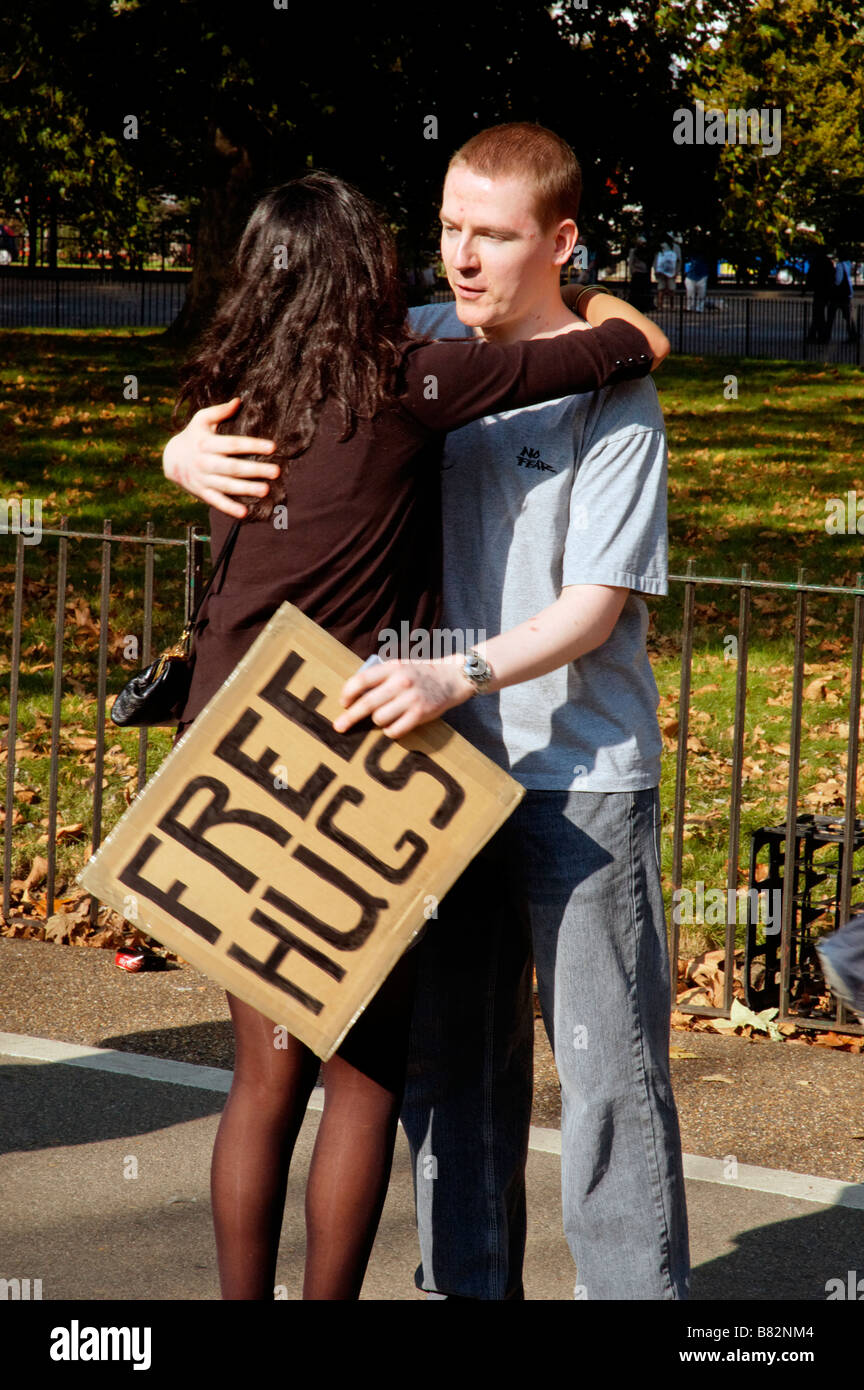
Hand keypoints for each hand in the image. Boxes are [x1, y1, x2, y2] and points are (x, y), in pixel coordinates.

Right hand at [162, 398, 280, 517]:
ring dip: (247, 489)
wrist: (171, 459)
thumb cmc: (193, 436)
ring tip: (266, 490)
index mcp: (207, 443)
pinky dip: (229, 508)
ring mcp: (204, 479)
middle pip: (233, 467)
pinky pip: (216, 502)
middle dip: (255, 470)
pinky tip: (244, 513)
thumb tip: (238, 401)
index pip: (233, 444)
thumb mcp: (201, 420)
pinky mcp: (202, 493)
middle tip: (275, 471)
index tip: (272, 446)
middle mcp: (205, 462)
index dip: (253, 445)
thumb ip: (219, 411)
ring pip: (227, 485)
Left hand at [333, 655, 473, 738]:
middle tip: (339, 726)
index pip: (362, 680)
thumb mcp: (399, 666)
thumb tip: (353, 696)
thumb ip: (379, 677)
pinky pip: (395, 730)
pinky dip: (391, 731)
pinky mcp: (421, 714)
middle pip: (367, 703)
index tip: (343, 703)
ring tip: (385, 716)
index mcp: (392, 667)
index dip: (348, 693)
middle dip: (350, 717)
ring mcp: (412, 698)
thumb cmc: (420, 674)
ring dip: (378, 721)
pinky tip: (395, 725)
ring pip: (380, 718)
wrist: (451, 678)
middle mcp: (401, 682)